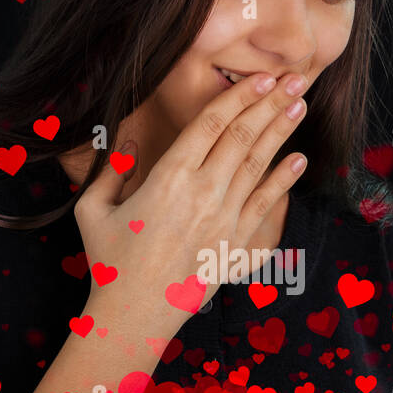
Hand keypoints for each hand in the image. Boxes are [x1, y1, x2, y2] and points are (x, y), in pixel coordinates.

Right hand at [72, 70, 313, 317]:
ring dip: (281, 132)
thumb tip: (127, 140)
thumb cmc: (110, 262)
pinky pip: (265, 205)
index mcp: (168, 177)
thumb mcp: (93, 210)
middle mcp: (203, 192)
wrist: (134, 315)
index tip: (260, 77)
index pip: (212, 124)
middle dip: (270, 103)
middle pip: (243, 136)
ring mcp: (223, 218)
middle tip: (294, 79)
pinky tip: (299, 160)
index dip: (239, 96)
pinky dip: (284, 181)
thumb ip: (112, 169)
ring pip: (258, 165)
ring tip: (299, 105)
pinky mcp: (234, 243)